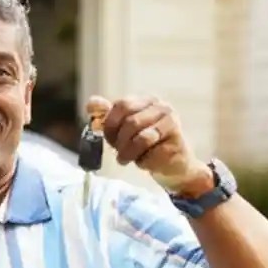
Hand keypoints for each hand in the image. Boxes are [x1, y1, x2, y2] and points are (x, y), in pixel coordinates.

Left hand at [85, 95, 213, 194]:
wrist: (174, 166)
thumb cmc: (146, 146)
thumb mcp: (124, 130)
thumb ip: (107, 116)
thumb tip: (91, 103)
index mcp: (147, 101)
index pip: (122, 105)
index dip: (110, 124)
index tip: (109, 138)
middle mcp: (163, 108)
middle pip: (130, 122)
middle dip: (119, 141)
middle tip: (118, 151)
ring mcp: (172, 125)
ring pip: (141, 139)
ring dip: (127, 153)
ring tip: (125, 159)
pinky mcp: (177, 144)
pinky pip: (151, 155)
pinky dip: (142, 162)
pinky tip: (146, 161)